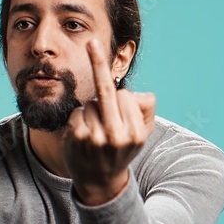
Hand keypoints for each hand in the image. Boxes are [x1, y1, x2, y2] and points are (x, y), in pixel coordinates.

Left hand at [65, 39, 155, 204]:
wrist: (101, 182)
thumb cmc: (121, 149)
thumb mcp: (142, 133)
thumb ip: (145, 110)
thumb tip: (141, 95)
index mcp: (136, 132)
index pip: (125, 97)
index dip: (121, 98)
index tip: (115, 87)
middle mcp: (118, 136)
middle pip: (107, 91)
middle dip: (99, 63)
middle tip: (91, 41)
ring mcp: (96, 139)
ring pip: (90, 103)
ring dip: (90, 111)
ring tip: (95, 131)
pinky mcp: (77, 140)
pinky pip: (77, 113)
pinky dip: (78, 119)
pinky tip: (82, 135)